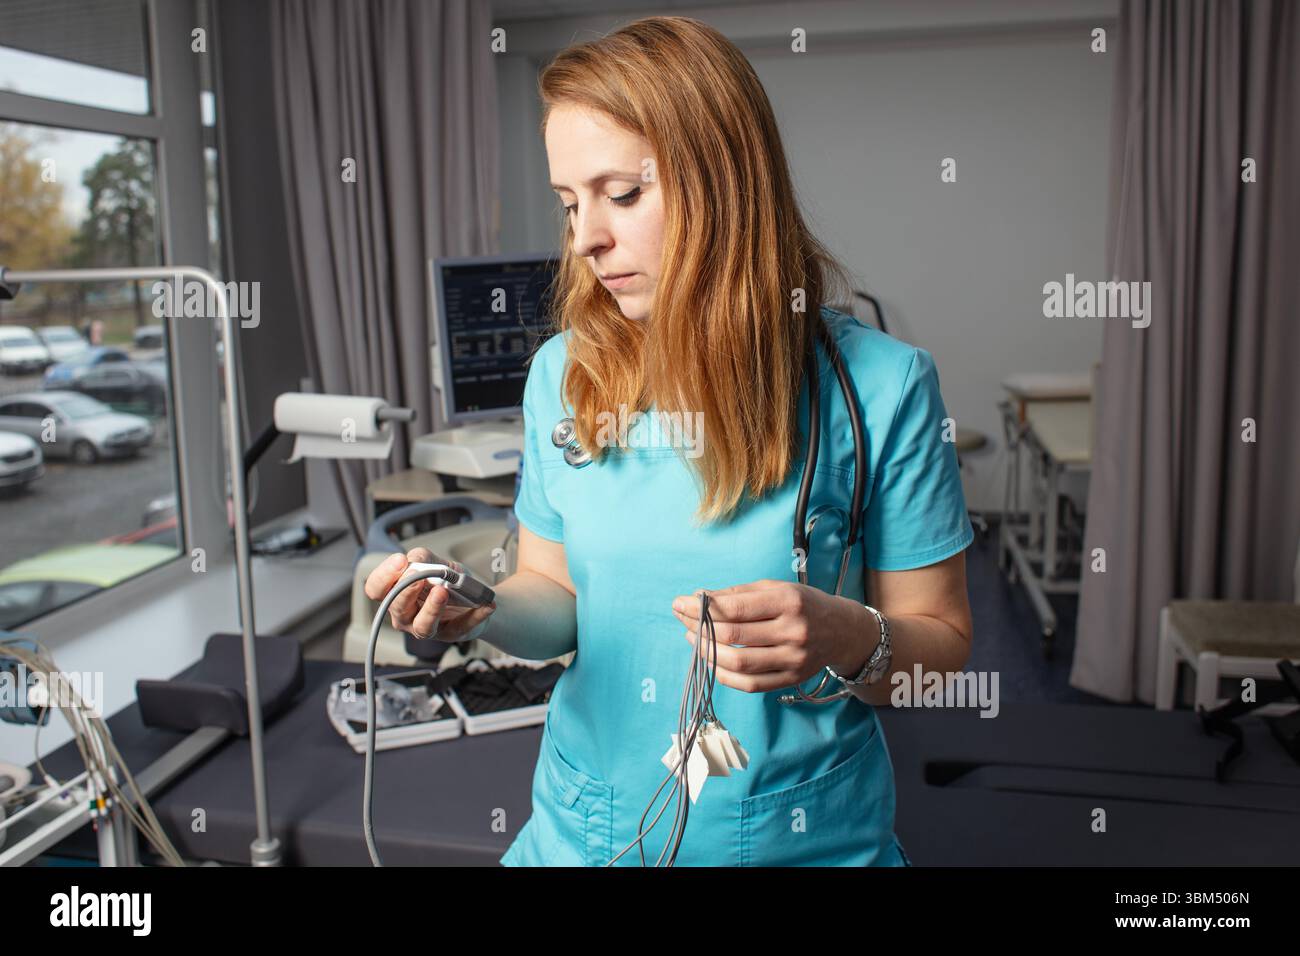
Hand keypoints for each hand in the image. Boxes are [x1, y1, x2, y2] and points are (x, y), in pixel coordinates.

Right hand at [363, 547, 495, 641]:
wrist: (475, 598)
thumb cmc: (447, 582)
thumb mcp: (436, 564)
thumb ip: (424, 560)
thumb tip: (414, 561)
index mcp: (396, 596)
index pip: (376, 589)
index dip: (383, 576)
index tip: (399, 560)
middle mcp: (406, 616)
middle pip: (397, 608)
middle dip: (406, 591)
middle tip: (419, 577)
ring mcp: (427, 628)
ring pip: (423, 626)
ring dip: (432, 609)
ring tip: (443, 592)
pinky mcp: (452, 634)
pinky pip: (462, 627)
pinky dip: (475, 616)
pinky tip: (487, 606)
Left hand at [669, 580, 876, 693]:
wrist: (843, 631)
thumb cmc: (803, 604)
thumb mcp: (775, 588)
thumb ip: (737, 593)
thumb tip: (697, 597)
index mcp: (789, 601)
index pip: (735, 608)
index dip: (702, 607)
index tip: (680, 602)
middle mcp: (793, 631)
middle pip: (733, 636)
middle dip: (699, 627)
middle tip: (682, 619)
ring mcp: (793, 660)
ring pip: (738, 663)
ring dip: (707, 652)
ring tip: (693, 638)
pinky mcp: (791, 680)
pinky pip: (750, 684)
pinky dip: (724, 675)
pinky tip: (711, 660)